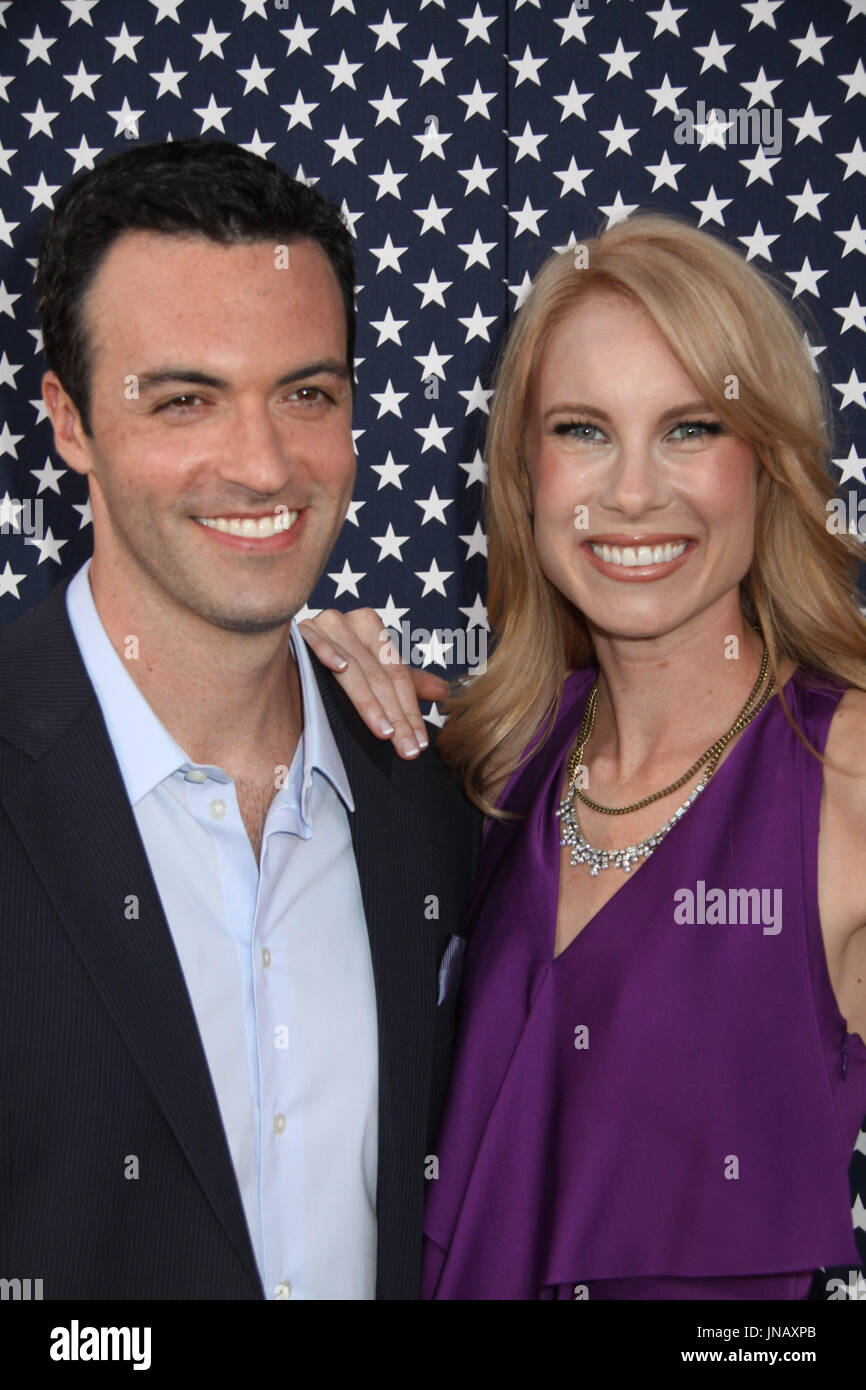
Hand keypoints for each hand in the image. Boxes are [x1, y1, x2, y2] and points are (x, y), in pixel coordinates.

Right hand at [298, 608, 449, 758]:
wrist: (285, 647)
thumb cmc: (334, 662)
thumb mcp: (373, 670)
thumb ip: (407, 681)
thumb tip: (444, 692)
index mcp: (372, 627)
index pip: (399, 674)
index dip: (411, 710)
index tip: (418, 743)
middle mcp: (350, 622)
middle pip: (380, 675)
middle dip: (396, 716)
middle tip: (406, 749)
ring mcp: (325, 624)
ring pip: (354, 669)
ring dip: (370, 703)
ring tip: (386, 732)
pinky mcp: (299, 630)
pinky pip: (315, 642)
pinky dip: (327, 653)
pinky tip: (339, 668)